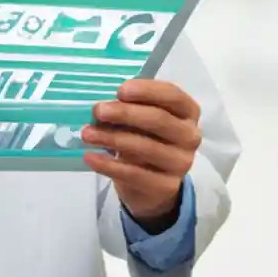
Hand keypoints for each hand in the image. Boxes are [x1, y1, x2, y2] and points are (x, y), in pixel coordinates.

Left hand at [81, 80, 201, 226]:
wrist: (151, 182)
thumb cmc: (144, 137)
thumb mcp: (139, 119)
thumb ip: (128, 108)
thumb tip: (101, 106)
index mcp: (187, 111)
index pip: (172, 95)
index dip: (147, 90)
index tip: (120, 91)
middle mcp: (190, 136)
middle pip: (158, 120)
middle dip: (125, 113)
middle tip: (98, 111)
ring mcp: (181, 163)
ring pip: (146, 147)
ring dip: (112, 138)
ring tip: (87, 134)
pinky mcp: (167, 186)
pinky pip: (134, 174)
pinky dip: (108, 165)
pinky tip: (90, 157)